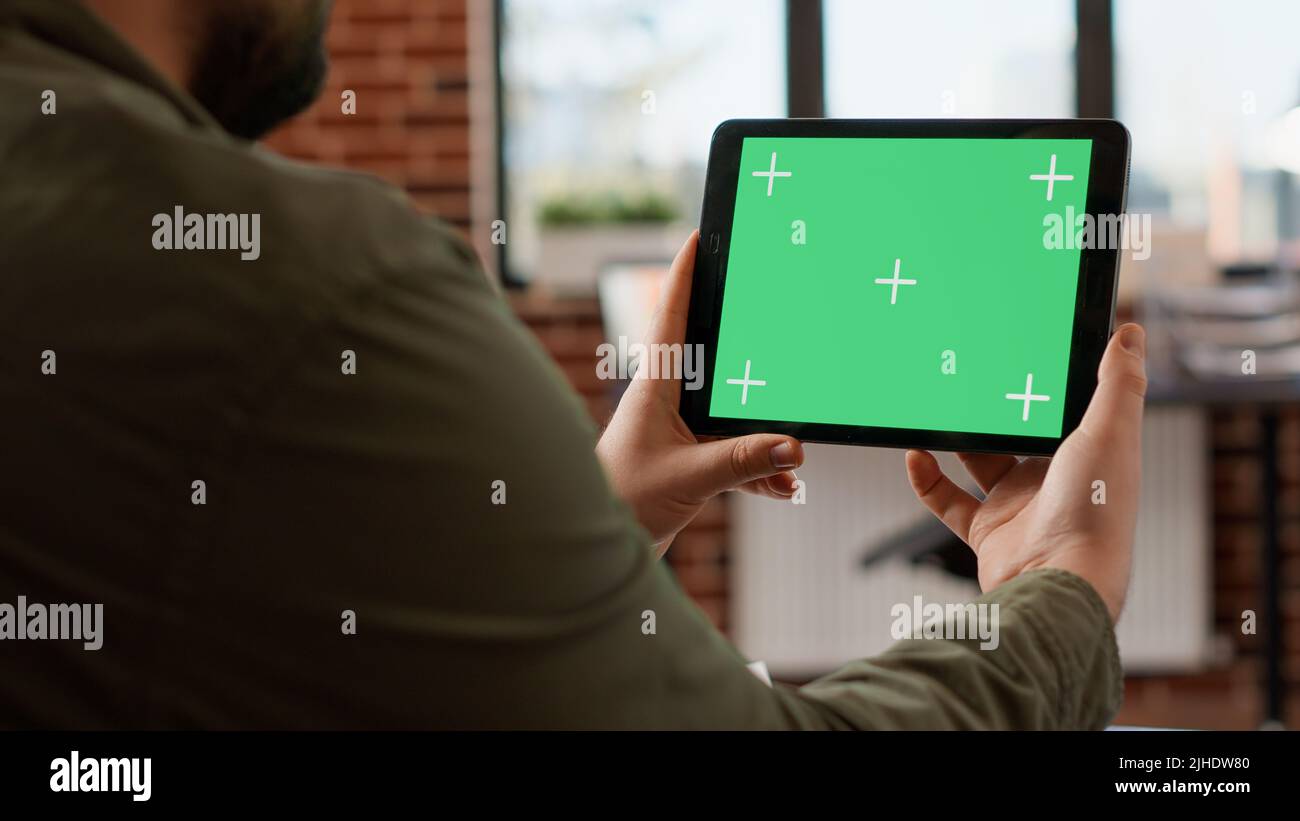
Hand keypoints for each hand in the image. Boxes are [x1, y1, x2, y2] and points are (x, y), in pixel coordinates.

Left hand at [597, 231, 804, 555]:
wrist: (596, 548)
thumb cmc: (625, 500)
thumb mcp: (692, 477)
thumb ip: (744, 461)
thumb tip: (794, 447)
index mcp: (656, 386)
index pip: (672, 315)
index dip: (685, 273)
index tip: (699, 235)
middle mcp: (667, 399)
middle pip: (713, 355)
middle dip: (746, 342)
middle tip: (771, 309)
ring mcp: (679, 429)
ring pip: (732, 411)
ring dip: (764, 432)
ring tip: (794, 452)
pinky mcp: (688, 460)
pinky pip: (734, 452)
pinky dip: (759, 469)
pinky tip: (783, 488)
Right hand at [904, 324, 1146, 621]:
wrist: (1060, 578)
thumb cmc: (1097, 510)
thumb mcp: (1111, 431)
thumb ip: (1118, 382)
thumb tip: (1131, 333)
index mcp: (1087, 453)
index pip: (1063, 408)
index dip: (1044, 382)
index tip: (1019, 353)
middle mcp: (1053, 480)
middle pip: (1016, 432)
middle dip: (992, 408)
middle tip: (967, 378)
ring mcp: (1018, 506)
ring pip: (978, 461)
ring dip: (955, 438)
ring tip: (936, 411)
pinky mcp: (987, 531)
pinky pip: (948, 499)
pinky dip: (927, 479)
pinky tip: (915, 455)